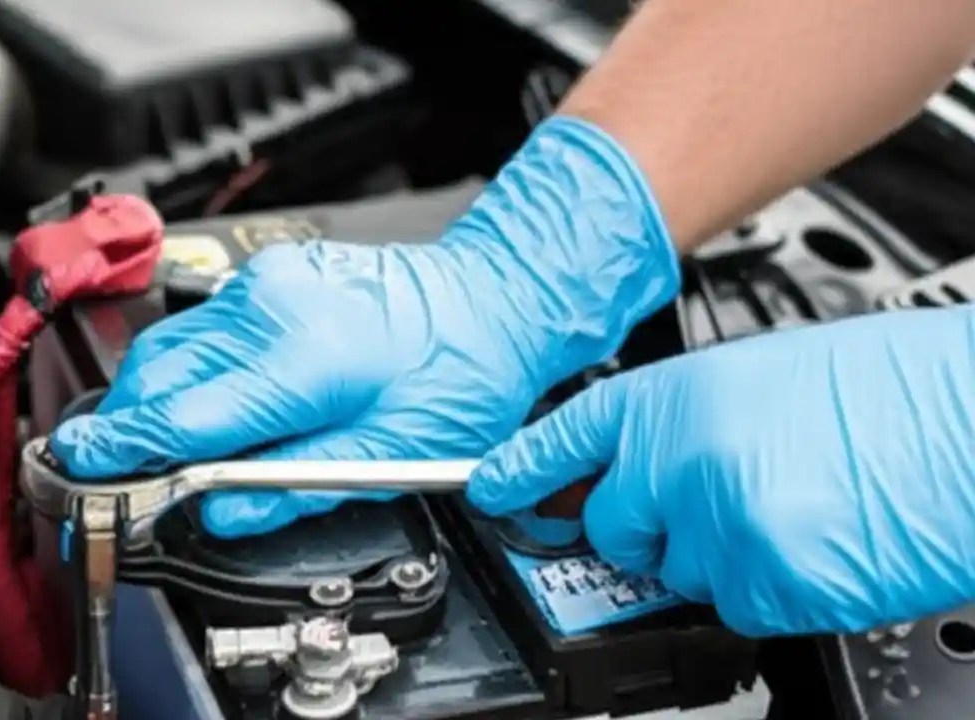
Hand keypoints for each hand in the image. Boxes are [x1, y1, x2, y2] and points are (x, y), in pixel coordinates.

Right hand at [50, 117, 679, 538]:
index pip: (180, 415)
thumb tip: (219, 513)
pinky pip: (202, 325)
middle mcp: (272, 308)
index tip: (79, 468)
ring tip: (166, 444)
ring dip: (153, 398)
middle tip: (119, 472)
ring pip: (169, 346)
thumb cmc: (463, 373)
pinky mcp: (270, 272)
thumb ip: (292, 488)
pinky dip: (189, 367)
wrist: (495, 299)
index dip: (120, 450)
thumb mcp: (390, 456)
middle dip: (126, 429)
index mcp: (304, 360)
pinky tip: (212, 396)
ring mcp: (268, 281)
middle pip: (156, 375)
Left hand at [467, 306, 974, 635]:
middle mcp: (681, 457)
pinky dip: (767, 589)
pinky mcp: (760, 585)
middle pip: (613, 525)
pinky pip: (733, 606)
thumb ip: (687, 426)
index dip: (522, 468)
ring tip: (792, 509)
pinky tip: (814, 543)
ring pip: (675, 572)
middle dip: (650, 528)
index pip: (566, 437)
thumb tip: (645, 467)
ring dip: (719, 557)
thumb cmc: (896, 393)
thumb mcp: (765, 381)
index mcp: (678, 394)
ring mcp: (715, 525)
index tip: (492, 490)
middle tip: (717, 504)